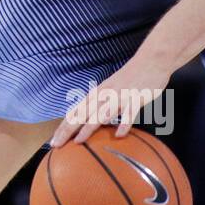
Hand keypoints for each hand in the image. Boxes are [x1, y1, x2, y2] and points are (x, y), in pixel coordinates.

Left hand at [48, 59, 169, 147]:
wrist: (151, 60)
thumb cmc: (130, 78)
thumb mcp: (110, 89)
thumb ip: (100, 103)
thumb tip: (89, 120)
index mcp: (97, 93)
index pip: (76, 112)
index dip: (64, 126)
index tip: (53, 141)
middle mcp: (105, 95)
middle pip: (83, 114)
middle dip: (69, 129)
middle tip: (57, 144)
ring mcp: (120, 97)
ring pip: (102, 113)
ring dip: (90, 127)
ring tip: (79, 141)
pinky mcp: (136, 98)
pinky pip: (130, 113)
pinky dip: (124, 123)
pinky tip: (119, 134)